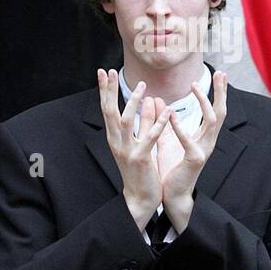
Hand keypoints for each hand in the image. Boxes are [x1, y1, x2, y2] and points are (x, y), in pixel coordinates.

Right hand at [97, 67, 171, 231]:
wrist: (139, 198)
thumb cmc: (140, 170)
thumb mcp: (138, 142)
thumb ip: (143, 122)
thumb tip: (147, 101)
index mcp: (115, 138)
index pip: (107, 110)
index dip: (105, 91)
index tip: (103, 72)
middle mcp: (116, 142)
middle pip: (109, 112)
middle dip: (109, 91)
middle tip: (108, 71)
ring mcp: (127, 151)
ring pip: (127, 122)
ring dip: (134, 102)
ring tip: (142, 85)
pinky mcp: (140, 159)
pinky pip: (150, 138)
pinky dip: (158, 124)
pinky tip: (168, 111)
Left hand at [160, 72, 227, 232]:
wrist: (172, 194)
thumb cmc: (172, 168)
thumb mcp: (167, 139)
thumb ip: (164, 121)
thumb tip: (157, 100)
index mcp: (204, 137)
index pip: (215, 110)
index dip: (217, 92)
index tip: (219, 73)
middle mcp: (208, 141)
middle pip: (220, 112)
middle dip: (221, 92)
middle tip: (222, 73)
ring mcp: (203, 150)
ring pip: (211, 122)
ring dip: (204, 102)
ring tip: (195, 87)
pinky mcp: (193, 160)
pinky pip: (189, 141)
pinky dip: (181, 127)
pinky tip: (173, 115)